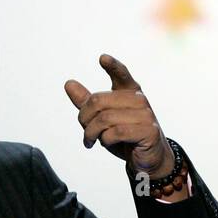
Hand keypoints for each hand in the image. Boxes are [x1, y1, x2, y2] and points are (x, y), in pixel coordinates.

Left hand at [64, 54, 172, 178]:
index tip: (102, 58)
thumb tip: (68, 83)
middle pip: (97, 101)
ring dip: (92, 133)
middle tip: (86, 133)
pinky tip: (106, 143)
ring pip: (104, 118)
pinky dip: (105, 140)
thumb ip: (86, 102)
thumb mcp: (102, 119)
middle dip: (85, 119)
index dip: (112, 66)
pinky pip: (115, 132)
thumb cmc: (124, 137)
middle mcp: (138, 99)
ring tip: (93, 140)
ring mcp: (145, 114)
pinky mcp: (148, 130)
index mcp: (129, 91)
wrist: (147, 160)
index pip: (121, 74)